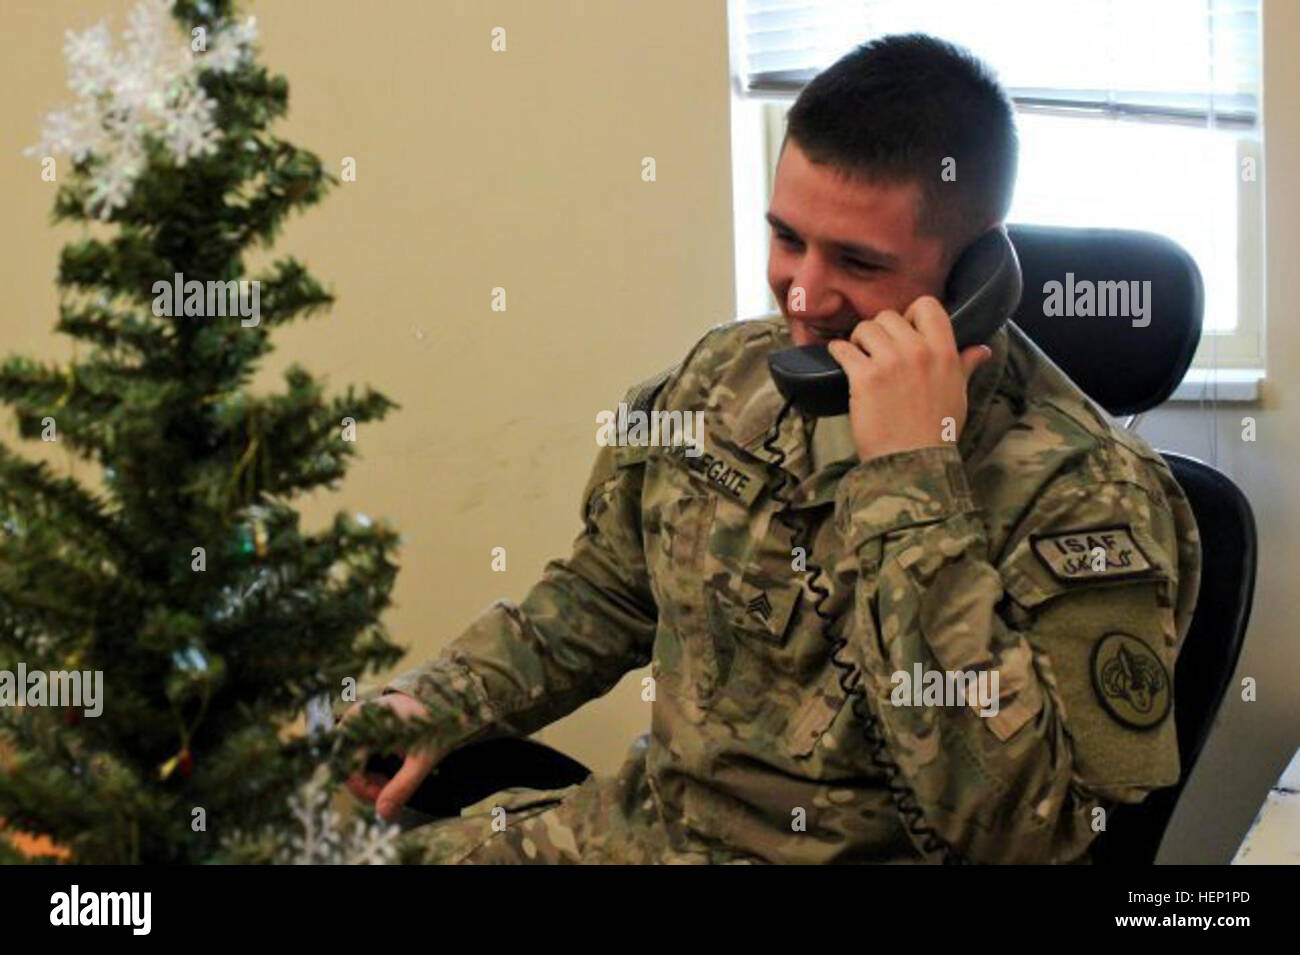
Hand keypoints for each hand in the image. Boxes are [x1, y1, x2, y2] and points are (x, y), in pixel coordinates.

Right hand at [342, 691, 437, 821]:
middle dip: (363, 785)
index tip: (383, 799)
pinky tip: (384, 776)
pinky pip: (355, 754)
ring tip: (388, 785)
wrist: (447, 705)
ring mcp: (357, 722)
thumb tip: (383, 814)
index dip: (363, 789)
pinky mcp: (363, 727)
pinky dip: (368, 770)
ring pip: (349, 761)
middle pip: (345, 763)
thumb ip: (403, 786)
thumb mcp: (422, 759)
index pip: (348, 766)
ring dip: (366, 779)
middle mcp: (355, 719)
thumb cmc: (436, 727)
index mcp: (365, 722)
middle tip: (385, 795)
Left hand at [826, 295, 992, 461]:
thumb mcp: (958, 394)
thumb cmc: (937, 430)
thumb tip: (982, 350)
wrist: (913, 462)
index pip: (927, 306)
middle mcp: (918, 351)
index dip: (911, 313)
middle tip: (876, 349)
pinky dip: (838, 351)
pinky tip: (841, 360)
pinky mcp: (864, 378)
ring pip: (865, 328)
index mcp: (944, 352)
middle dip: (880, 330)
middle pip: (889, 316)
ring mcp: (890, 363)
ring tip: (859, 355)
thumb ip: (965, 366)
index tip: (904, 330)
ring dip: (858, 339)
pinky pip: (842, 348)